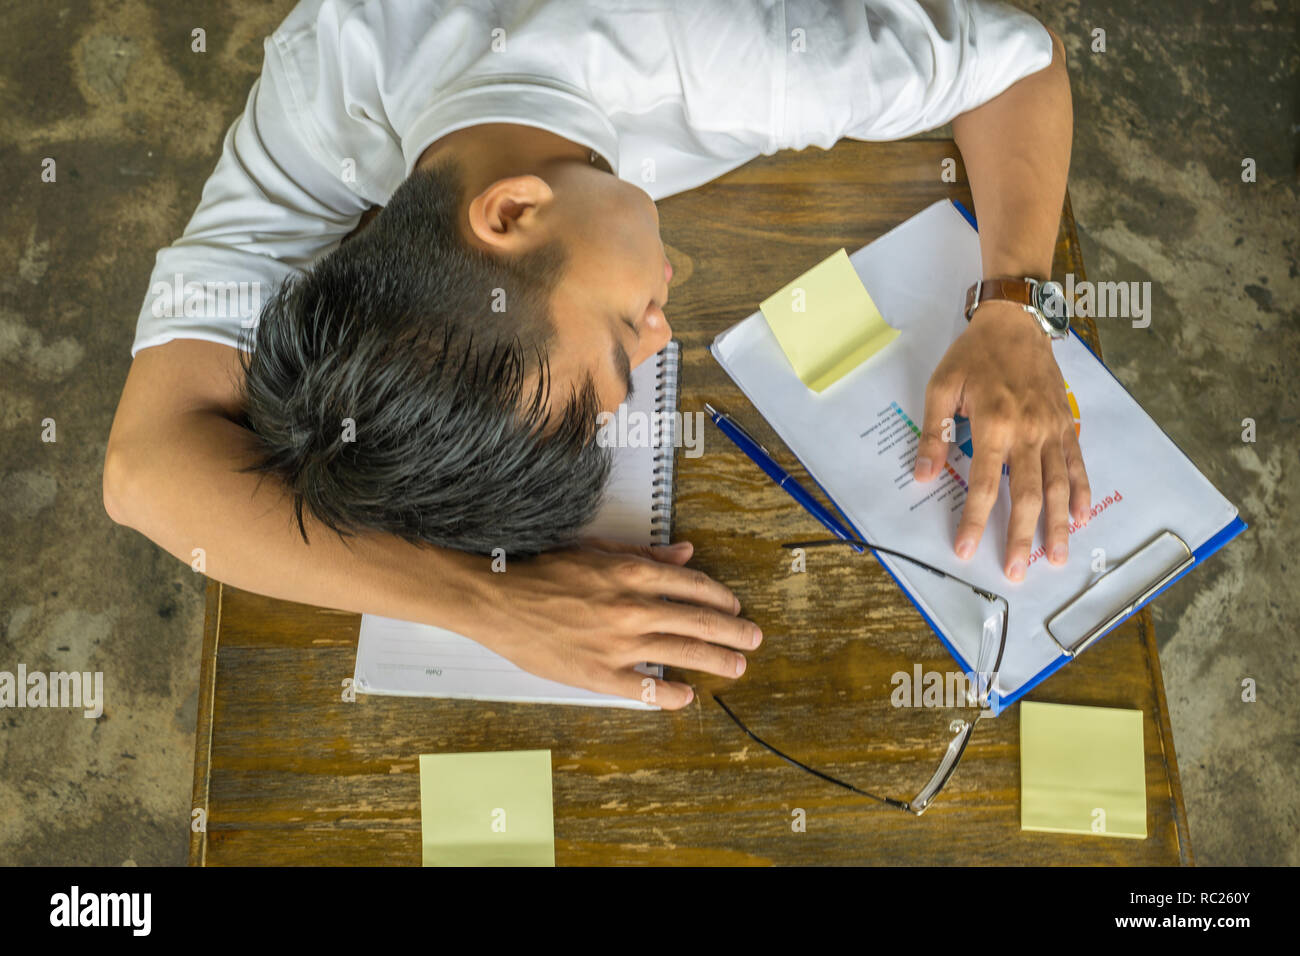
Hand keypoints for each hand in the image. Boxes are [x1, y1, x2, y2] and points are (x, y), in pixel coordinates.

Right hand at [462, 539, 758, 708]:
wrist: (498, 599)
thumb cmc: (544, 570)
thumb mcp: (597, 549)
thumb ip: (646, 553)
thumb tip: (687, 553)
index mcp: (632, 573)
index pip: (695, 586)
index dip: (722, 598)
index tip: (734, 607)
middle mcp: (632, 608)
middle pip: (699, 621)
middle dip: (733, 632)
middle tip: (753, 639)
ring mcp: (617, 643)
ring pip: (681, 653)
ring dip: (716, 661)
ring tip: (737, 667)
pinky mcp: (597, 673)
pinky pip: (642, 688)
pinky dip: (668, 694)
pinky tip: (686, 697)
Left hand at [913, 300, 1090, 579]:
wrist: (1016, 321)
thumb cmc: (974, 355)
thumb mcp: (941, 387)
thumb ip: (933, 434)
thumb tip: (922, 475)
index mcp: (994, 424)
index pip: (985, 484)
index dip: (974, 520)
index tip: (965, 549)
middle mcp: (1029, 431)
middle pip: (1028, 494)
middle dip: (1021, 536)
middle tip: (1015, 571)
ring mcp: (1053, 429)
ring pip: (1059, 485)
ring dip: (1058, 525)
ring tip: (1056, 558)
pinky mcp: (1067, 424)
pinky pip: (1077, 464)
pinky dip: (1081, 492)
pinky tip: (1081, 517)